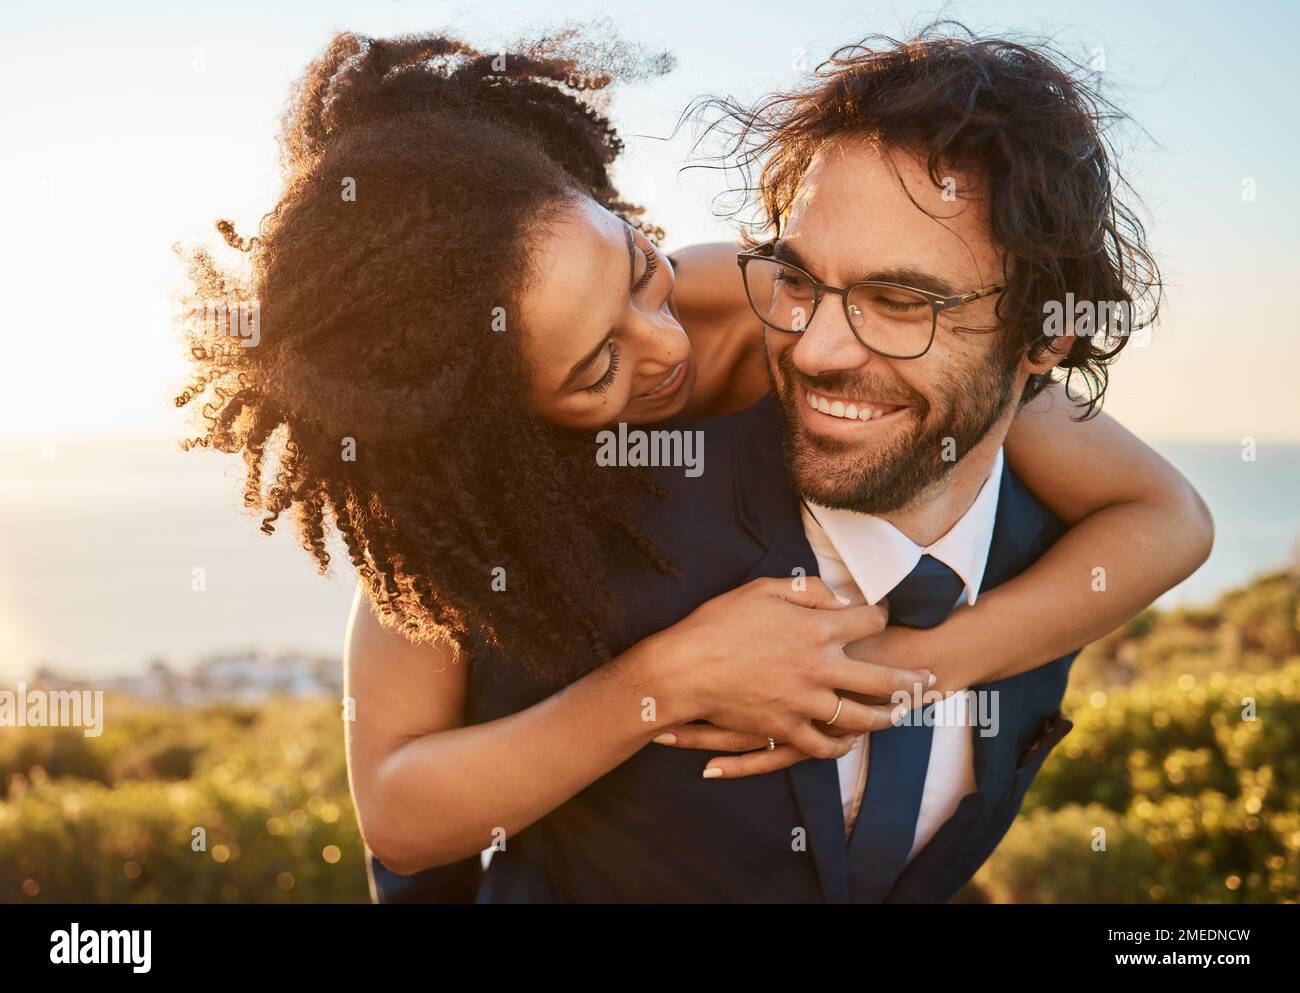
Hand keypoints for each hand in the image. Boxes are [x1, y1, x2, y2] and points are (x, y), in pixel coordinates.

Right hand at [644, 576, 932, 761]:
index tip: (882, 617)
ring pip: (861, 716)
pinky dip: (840, 745)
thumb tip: (836, 596)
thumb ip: (806, 591)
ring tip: (901, 715)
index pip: (868, 622)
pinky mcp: (785, 729)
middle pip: (882, 678)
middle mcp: (820, 668)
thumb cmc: (718, 624)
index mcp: (817, 629)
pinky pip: (823, 745)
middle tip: (929, 679)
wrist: (684, 669)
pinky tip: (849, 742)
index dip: (879, 617)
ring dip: (886, 716)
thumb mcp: (763, 590)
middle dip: (911, 678)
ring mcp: (805, 703)